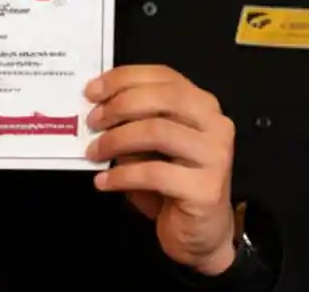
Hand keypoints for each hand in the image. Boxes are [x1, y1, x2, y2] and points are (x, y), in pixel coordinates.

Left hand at [84, 65, 237, 274]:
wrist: (202, 232)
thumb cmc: (174, 183)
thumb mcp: (153, 145)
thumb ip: (135, 121)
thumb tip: (98, 108)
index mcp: (203, 105)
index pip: (163, 76)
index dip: (124, 79)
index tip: (92, 91)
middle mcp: (216, 125)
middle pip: (163, 98)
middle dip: (119, 106)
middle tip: (92, 121)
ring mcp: (215, 156)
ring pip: (157, 131)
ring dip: (116, 140)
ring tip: (95, 152)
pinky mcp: (206, 188)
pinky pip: (154, 173)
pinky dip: (122, 175)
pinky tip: (104, 181)